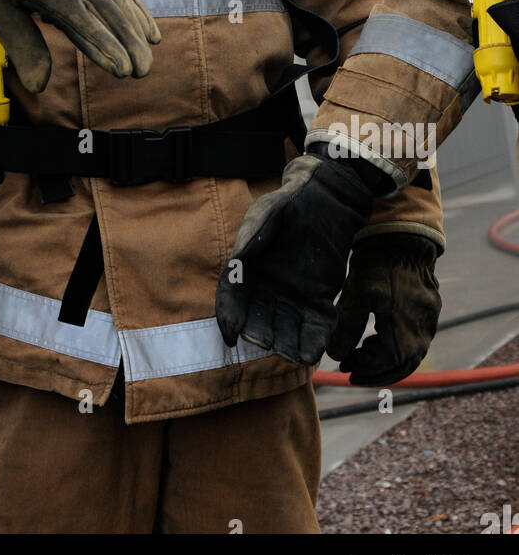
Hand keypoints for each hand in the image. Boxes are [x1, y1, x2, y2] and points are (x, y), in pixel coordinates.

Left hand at [0, 0, 160, 92]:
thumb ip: (22, 44)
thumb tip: (38, 86)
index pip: (88, 27)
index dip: (107, 50)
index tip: (124, 71)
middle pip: (114, 18)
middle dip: (131, 47)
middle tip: (143, 73)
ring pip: (125, 7)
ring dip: (139, 34)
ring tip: (149, 61)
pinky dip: (141, 14)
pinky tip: (152, 35)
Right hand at [215, 153, 384, 364]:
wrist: (326, 200)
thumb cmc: (290, 203)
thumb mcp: (266, 215)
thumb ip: (251, 240)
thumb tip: (235, 268)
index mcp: (248, 270)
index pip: (232, 300)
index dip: (229, 318)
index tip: (231, 336)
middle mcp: (267, 289)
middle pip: (258, 321)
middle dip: (261, 336)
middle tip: (266, 344)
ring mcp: (294, 297)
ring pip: (286, 329)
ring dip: (287, 345)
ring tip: (292, 355)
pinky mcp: (320, 299)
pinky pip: (316, 325)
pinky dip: (314, 340)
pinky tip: (314, 350)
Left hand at [327, 232, 440, 384]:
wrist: (402, 234)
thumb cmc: (377, 264)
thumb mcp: (356, 295)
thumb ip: (347, 328)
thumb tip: (337, 356)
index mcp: (407, 330)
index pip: (388, 366)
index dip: (366, 370)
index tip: (344, 367)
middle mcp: (425, 329)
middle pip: (403, 365)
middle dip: (376, 371)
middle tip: (352, 369)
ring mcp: (430, 317)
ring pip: (411, 352)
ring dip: (386, 358)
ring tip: (361, 352)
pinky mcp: (430, 307)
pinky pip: (416, 336)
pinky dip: (396, 343)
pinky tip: (377, 335)